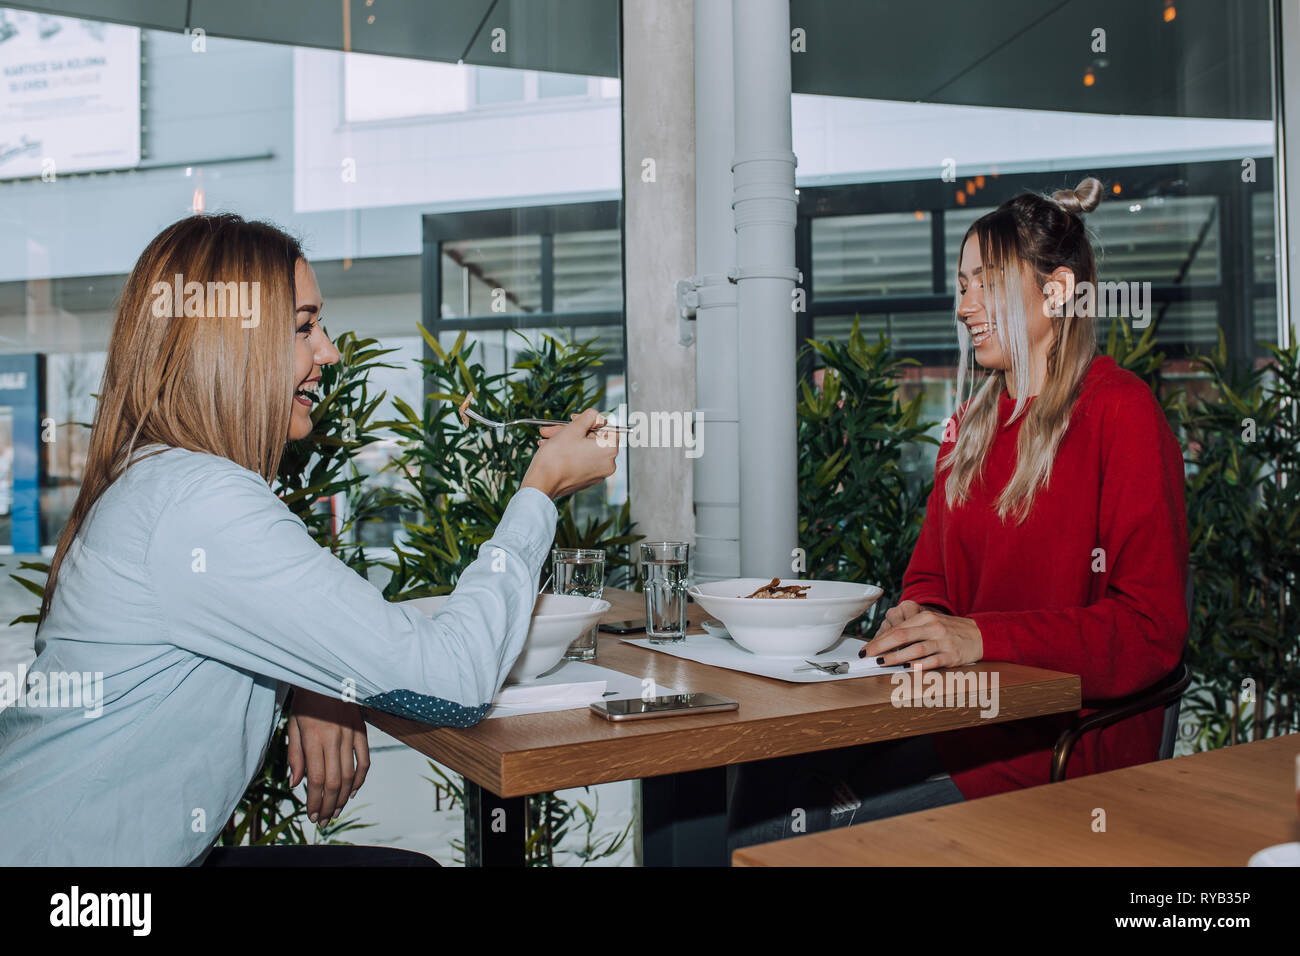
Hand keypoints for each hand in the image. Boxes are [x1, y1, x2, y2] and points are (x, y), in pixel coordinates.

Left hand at [287, 688, 370, 824]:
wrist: (327, 675)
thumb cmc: (307, 701)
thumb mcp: (293, 725)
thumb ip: (295, 755)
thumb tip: (296, 783)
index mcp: (314, 738)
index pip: (317, 779)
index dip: (315, 801)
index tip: (312, 815)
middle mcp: (334, 739)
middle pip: (335, 782)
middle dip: (329, 805)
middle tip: (323, 820)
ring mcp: (350, 735)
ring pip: (351, 775)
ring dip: (343, 797)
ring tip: (336, 811)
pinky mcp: (361, 731)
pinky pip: (365, 760)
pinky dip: (361, 779)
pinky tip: (353, 790)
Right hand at [521, 408, 618, 498]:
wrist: (541, 483)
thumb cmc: (556, 458)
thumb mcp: (573, 429)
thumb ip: (589, 417)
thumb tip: (596, 415)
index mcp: (609, 450)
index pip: (609, 428)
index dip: (592, 421)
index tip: (577, 419)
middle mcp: (608, 464)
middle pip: (593, 438)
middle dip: (573, 431)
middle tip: (556, 428)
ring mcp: (597, 474)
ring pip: (584, 449)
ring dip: (566, 440)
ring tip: (548, 438)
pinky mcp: (586, 480)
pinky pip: (580, 460)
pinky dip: (568, 453)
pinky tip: (551, 448)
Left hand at [860, 603, 983, 670]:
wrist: (980, 634)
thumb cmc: (950, 630)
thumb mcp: (931, 623)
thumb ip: (911, 630)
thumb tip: (884, 643)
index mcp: (925, 617)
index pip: (897, 628)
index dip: (879, 639)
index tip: (866, 649)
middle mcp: (933, 627)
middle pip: (902, 636)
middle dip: (881, 647)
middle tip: (867, 656)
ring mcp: (943, 641)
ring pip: (915, 649)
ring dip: (896, 657)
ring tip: (882, 663)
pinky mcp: (952, 655)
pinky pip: (933, 661)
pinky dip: (920, 665)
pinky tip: (908, 669)